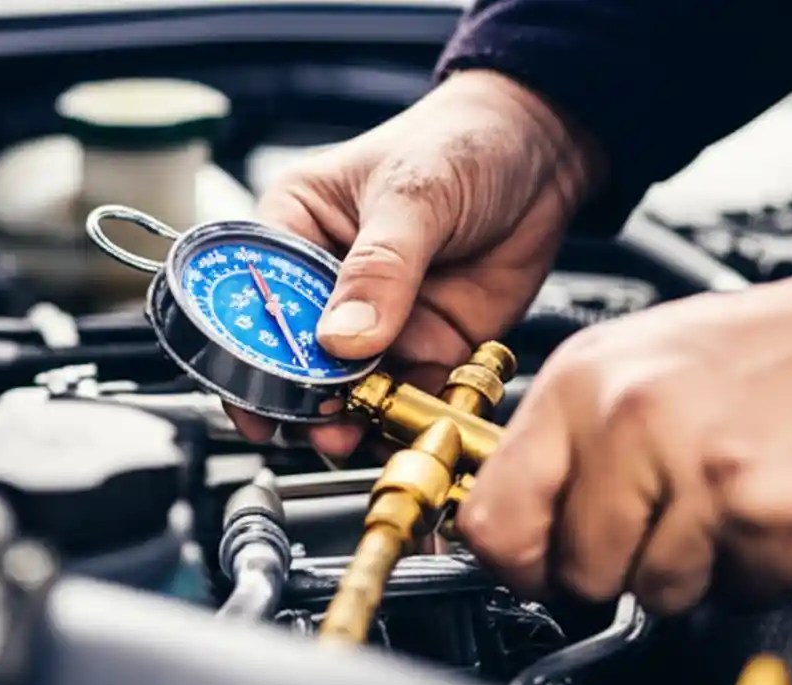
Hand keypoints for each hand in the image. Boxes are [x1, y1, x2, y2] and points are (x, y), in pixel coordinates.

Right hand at [228, 70, 598, 454]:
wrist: (547, 152)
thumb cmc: (462, 141)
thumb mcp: (415, 194)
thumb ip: (380, 268)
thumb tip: (341, 339)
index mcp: (295, 228)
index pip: (250, 296)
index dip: (244, 347)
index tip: (254, 390)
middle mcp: (326, 283)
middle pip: (291, 357)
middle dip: (299, 396)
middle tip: (317, 419)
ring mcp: (375, 321)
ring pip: (343, 389)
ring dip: (348, 418)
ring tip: (354, 436)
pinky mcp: (424, 347)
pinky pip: (403, 399)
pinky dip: (401, 423)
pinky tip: (403, 432)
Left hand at [459, 274, 791, 612]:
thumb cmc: (748, 354)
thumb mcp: (622, 365)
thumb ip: (557, 442)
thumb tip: (501, 526)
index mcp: (582, 385)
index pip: (493, 520)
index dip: (515, 559)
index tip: (535, 563)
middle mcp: (635, 423)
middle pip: (576, 572)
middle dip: (612, 565)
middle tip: (654, 518)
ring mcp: (709, 475)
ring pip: (655, 594)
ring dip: (686, 568)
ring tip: (715, 499)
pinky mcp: (778, 521)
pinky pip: (734, 595)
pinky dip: (748, 568)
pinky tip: (760, 508)